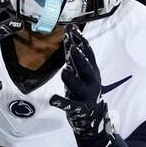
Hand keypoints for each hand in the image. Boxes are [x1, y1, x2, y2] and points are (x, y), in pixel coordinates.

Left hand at [49, 25, 114, 142]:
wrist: (93, 118)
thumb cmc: (84, 90)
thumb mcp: (81, 72)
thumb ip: (74, 56)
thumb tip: (69, 35)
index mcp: (92, 71)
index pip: (87, 53)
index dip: (81, 41)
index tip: (73, 29)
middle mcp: (92, 82)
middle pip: (86, 68)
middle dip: (80, 57)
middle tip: (72, 46)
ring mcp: (86, 95)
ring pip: (78, 86)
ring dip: (71, 79)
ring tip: (64, 71)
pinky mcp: (79, 108)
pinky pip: (70, 105)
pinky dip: (61, 102)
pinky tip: (52, 99)